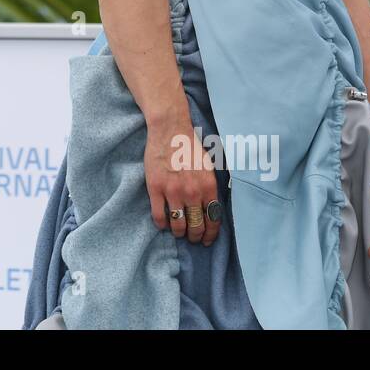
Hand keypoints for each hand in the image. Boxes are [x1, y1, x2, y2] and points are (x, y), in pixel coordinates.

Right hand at [145, 109, 219, 246]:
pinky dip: (162, 224)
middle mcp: (192, 192)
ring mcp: (173, 191)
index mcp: (208, 186)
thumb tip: (211, 207)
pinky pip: (159, 216)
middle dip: (195, 236)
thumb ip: (210, 187)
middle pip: (196, 225)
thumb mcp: (209, 166)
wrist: (170, 130)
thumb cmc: (190, 146)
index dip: (211, 234)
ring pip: (178, 224)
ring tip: (179, 233)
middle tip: (192, 238)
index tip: (207, 240)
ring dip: (179, 232)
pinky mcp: (156, 188)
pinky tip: (164, 224)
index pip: (213, 219)